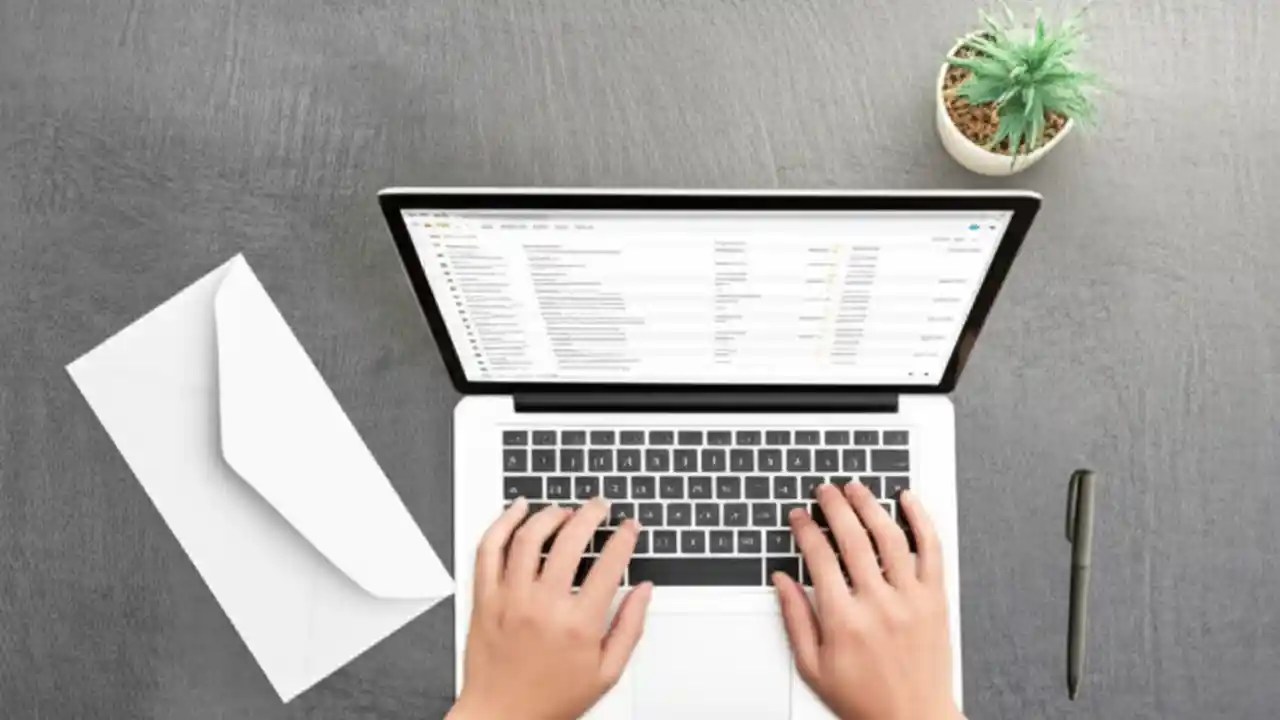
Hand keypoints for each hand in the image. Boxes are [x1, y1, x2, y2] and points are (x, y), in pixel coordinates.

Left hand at [447, 497, 653, 719]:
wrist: (501, 717)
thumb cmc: (550, 700)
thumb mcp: (606, 672)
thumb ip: (630, 627)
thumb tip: (643, 591)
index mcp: (578, 625)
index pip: (608, 565)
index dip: (624, 538)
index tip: (628, 528)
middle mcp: (543, 607)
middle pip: (570, 540)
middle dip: (590, 514)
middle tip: (599, 506)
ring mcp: (510, 599)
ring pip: (528, 537)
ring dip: (550, 514)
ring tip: (564, 510)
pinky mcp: (485, 598)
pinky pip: (489, 549)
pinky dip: (502, 522)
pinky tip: (517, 511)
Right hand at [772, 484, 961, 719]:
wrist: (914, 719)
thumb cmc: (864, 699)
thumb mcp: (813, 667)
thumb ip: (795, 619)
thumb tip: (781, 581)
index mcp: (844, 621)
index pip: (819, 558)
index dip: (806, 530)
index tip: (799, 517)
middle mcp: (878, 605)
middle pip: (852, 538)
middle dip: (834, 506)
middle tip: (825, 491)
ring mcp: (911, 600)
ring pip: (890, 536)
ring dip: (870, 505)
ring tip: (857, 488)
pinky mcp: (936, 600)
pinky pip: (931, 550)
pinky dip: (921, 520)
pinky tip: (909, 501)